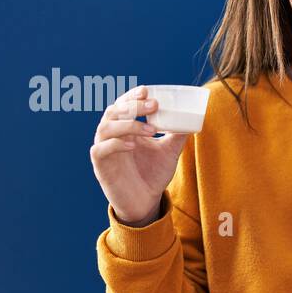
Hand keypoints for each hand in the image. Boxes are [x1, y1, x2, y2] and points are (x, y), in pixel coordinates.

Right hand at [90, 85, 190, 225]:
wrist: (145, 202)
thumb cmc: (153, 174)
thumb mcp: (169, 152)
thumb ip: (177, 135)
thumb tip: (191, 119)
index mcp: (124, 127)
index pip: (123, 104)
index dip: (132, 96)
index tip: (147, 90)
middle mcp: (111, 135)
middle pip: (113, 112)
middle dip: (133, 106)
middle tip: (153, 105)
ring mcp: (103, 149)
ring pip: (106, 128)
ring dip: (129, 125)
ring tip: (151, 130)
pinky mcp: (100, 166)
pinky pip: (101, 150)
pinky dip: (116, 144)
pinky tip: (133, 145)